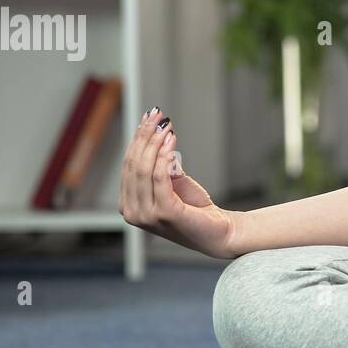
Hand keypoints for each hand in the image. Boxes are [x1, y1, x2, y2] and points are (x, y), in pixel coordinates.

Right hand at [119, 108, 236, 258]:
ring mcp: (146, 215)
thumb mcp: (172, 182)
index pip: (128, 165)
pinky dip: (164, 157)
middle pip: (134, 164)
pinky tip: (171, 143)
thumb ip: (159, 164)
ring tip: (167, 126)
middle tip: (158, 115)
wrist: (218, 231)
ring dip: (155, 143)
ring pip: (144, 169)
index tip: (150, 116)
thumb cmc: (195, 208)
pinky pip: (159, 178)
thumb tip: (156, 131)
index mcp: (128, 204)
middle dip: (145, 136)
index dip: (138, 139)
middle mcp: (132, 212)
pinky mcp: (165, 213)